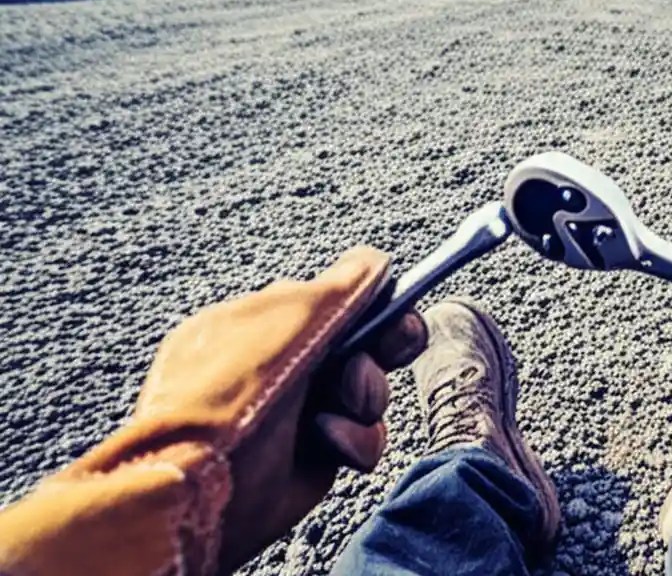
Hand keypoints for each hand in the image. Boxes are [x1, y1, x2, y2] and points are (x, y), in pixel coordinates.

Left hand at [0, 247, 426, 575]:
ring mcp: (300, 409)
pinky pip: (364, 436)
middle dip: (375, 355)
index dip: (372, 305)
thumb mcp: (295, 317)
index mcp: (262, 320)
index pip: (333, 299)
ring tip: (335, 412)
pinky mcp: (317, 453)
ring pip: (370, 392)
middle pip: (362, 344)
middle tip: (363, 367)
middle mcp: (283, 362)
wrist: (201, 485)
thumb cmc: (235, 393)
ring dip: (365, 399)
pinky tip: (327, 443)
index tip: (394, 314)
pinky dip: (356, 439)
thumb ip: (343, 285)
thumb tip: (378, 262)